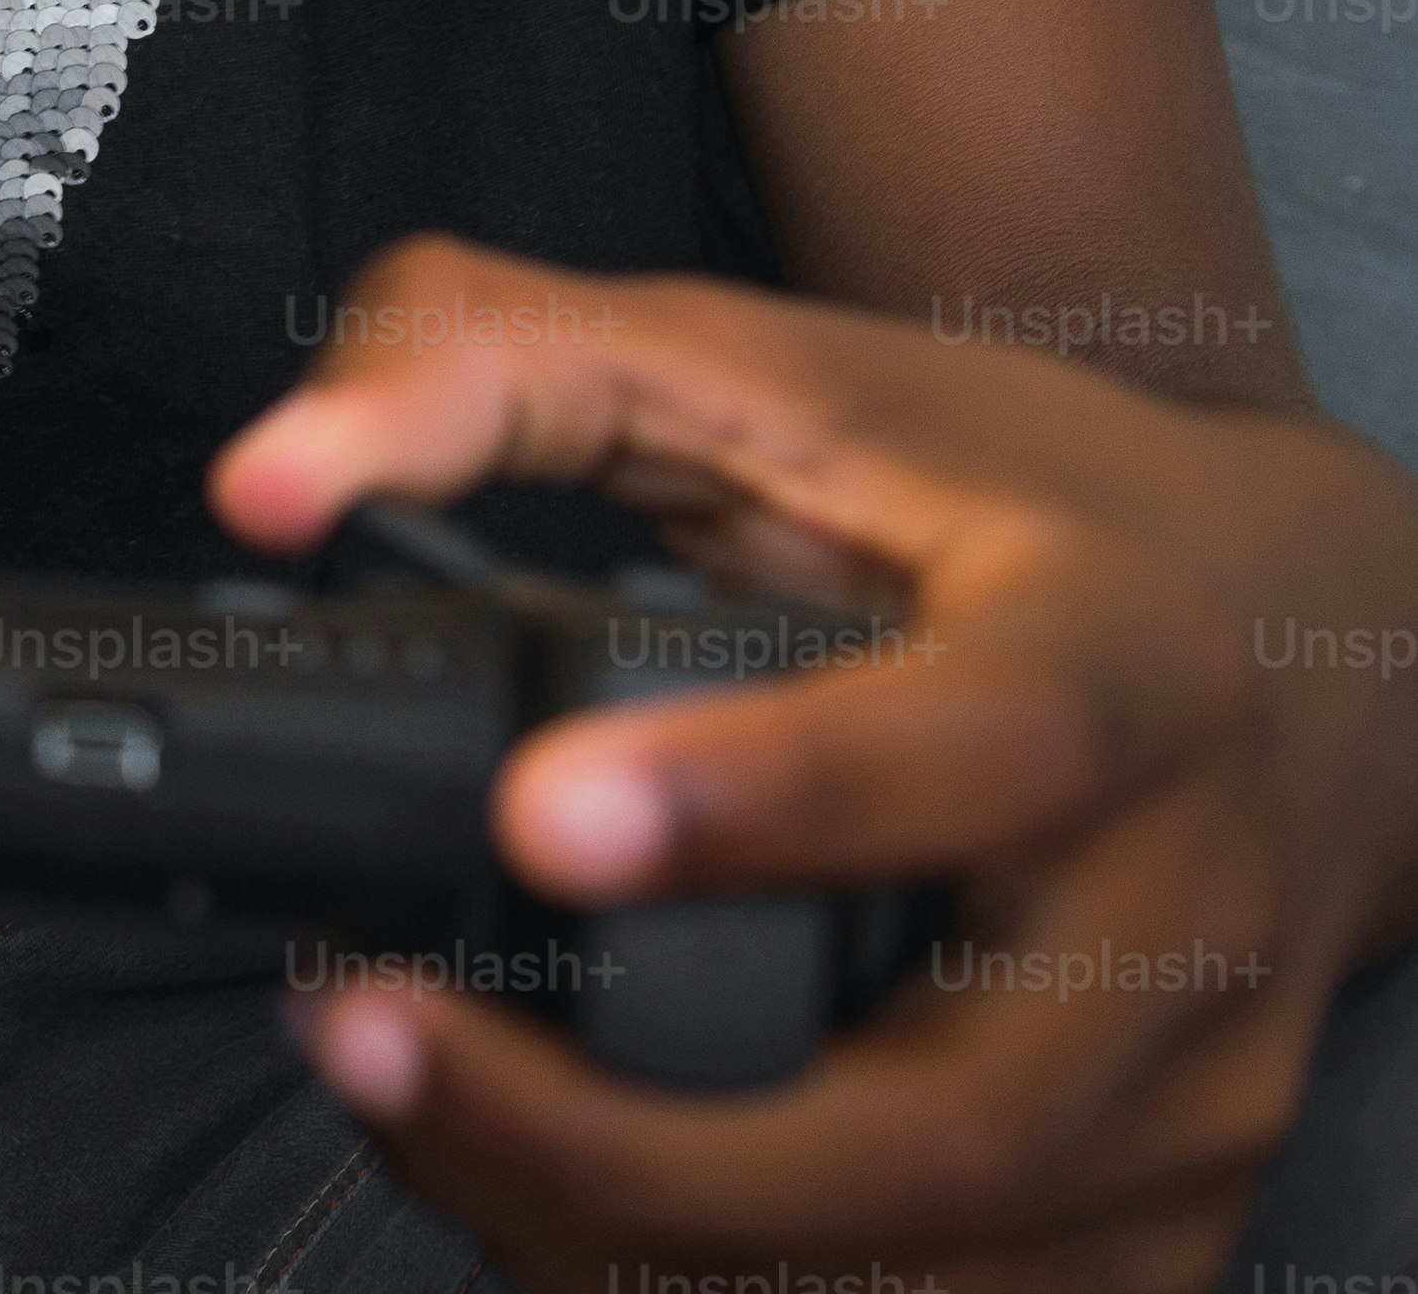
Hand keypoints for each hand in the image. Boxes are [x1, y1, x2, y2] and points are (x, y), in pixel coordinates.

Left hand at [218, 232, 1403, 1293]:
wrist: (1302, 635)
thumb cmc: (999, 499)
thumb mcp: (747, 364)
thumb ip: (479, 370)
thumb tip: (264, 483)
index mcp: (1124, 662)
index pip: (983, 750)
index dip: (767, 799)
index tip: (538, 812)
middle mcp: (1190, 912)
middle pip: (942, 1121)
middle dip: (625, 1134)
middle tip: (371, 1031)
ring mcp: (1187, 1106)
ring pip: (922, 1273)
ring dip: (629, 1241)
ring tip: (410, 1112)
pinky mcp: (1151, 1226)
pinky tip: (549, 1219)